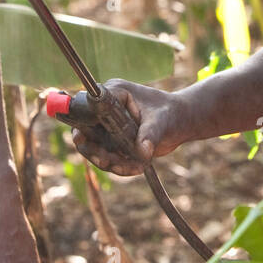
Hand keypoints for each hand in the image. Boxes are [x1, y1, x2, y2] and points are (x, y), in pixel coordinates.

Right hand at [71, 79, 186, 176]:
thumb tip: (143, 152)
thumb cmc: (171, 114)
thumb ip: (151, 135)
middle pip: (84, 130)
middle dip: (93, 150)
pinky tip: (136, 169)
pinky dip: (118, 166)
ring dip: (108, 162)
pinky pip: (106, 156)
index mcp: (116, 93)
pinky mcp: (112, 140)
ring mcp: (107, 125)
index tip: (82, 139)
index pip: (90, 106)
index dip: (82, 122)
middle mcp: (106, 109)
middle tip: (106, 162)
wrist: (180, 122)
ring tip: (132, 168)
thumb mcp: (162, 122)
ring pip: (94, 147)